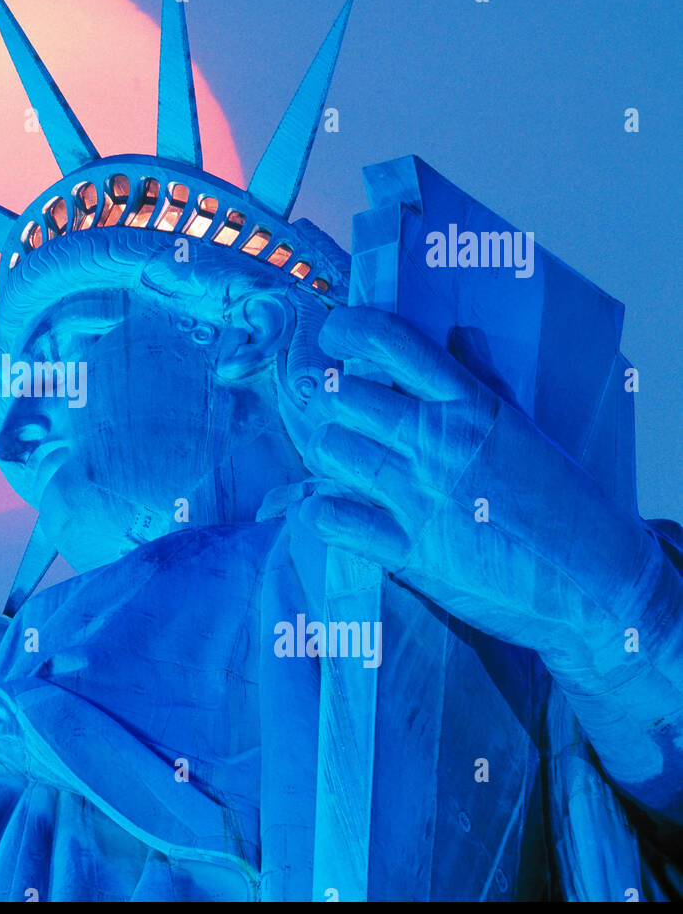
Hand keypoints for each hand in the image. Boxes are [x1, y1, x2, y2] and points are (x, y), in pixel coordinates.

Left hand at [294, 306, 656, 667]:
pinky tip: (330, 512)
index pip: (391, 341)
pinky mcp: (407, 549)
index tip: (336, 339)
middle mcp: (437, 442)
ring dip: (326, 455)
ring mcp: (418, 495)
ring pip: (328, 448)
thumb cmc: (563, 504)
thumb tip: (457, 334)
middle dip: (332, 405)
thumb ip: (483, 379)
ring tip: (344, 466)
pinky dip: (318, 513)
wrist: (596, 584)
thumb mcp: (524, 429)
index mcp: (468, 405)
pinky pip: (329, 516)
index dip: (348, 329)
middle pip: (341, 395)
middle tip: (344, 421)